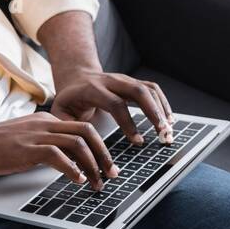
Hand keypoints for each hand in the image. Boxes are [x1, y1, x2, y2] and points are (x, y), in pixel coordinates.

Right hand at [0, 111, 116, 189]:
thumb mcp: (24, 140)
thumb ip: (44, 144)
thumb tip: (65, 161)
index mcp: (45, 120)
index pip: (82, 128)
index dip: (99, 148)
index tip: (105, 166)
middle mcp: (44, 124)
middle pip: (87, 132)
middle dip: (104, 155)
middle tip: (111, 174)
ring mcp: (36, 135)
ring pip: (78, 144)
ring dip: (93, 165)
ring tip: (97, 183)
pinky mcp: (28, 149)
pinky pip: (60, 157)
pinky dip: (73, 170)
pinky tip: (77, 181)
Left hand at [51, 69, 174, 144]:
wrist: (75, 76)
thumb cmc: (68, 99)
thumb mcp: (59, 112)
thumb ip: (67, 129)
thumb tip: (74, 151)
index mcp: (92, 89)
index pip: (115, 103)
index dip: (128, 123)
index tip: (138, 141)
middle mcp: (111, 81)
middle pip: (138, 91)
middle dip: (153, 112)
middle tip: (163, 133)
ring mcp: (124, 79)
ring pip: (148, 89)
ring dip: (162, 109)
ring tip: (168, 131)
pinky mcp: (132, 82)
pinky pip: (153, 89)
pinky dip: (163, 103)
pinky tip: (169, 120)